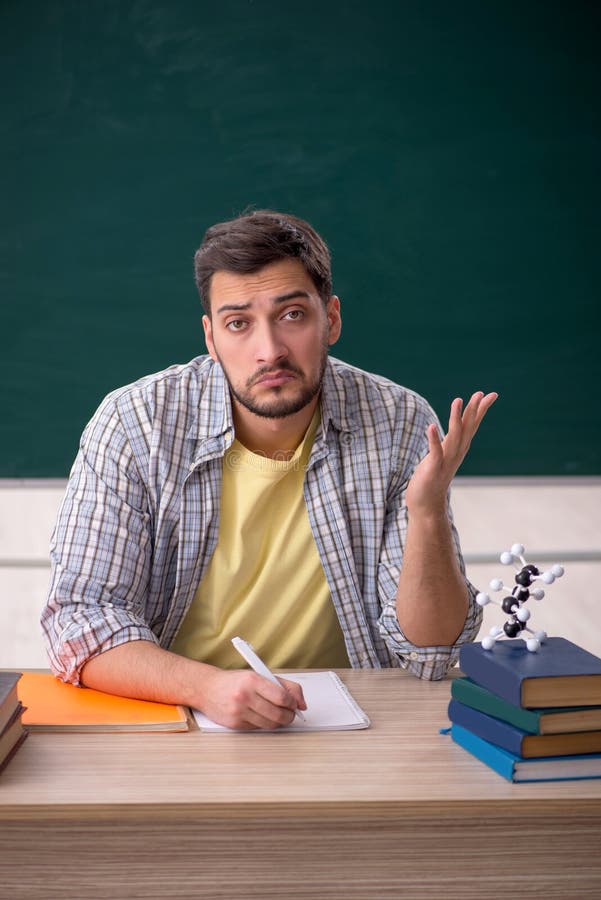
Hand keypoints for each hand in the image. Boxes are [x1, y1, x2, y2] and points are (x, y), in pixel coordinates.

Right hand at [197, 668, 306, 729]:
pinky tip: (261, 716)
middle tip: (290, 713)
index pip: (282, 697)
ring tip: (277, 714)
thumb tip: (302, 704)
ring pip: (270, 724)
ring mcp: (239, 712)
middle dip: (289, 716)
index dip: (292, 703)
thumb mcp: (259, 675)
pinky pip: (258, 728)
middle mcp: (245, 696)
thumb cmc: (235, 681)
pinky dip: (263, 724)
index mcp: (253, 680)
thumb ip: (284, 686)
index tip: (294, 704)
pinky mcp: (234, 724)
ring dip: (278, 722)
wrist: (207, 688)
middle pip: (278, 714)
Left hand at [405, 391, 497, 515]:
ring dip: (456, 418)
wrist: (426, 505)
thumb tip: (455, 430)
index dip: (480, 410)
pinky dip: (433, 439)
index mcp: (458, 448)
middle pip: (467, 428)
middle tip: (481, 393)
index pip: (472, 425)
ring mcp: (446, 461)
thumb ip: (449, 444)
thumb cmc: (432, 479)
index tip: (490, 394)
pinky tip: (431, 426)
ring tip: (458, 400)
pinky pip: (434, 452)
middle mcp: (456, 453)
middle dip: (474, 410)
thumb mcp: (443, 456)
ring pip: (454, 436)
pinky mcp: (433, 468)